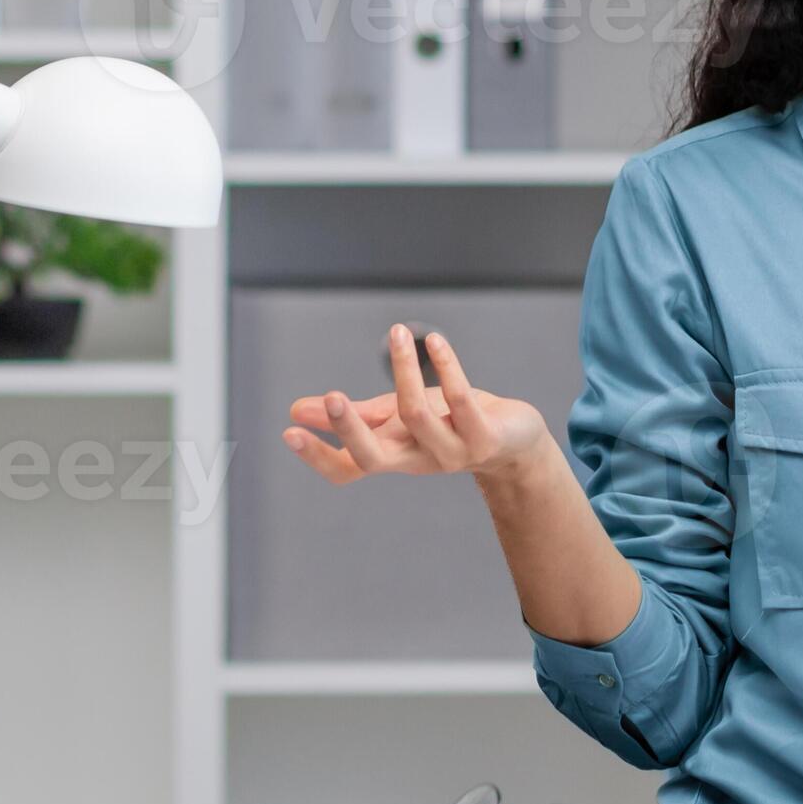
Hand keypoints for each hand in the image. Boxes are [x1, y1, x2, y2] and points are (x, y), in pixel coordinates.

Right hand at [281, 323, 552, 485]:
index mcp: (391, 456)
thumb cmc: (450, 424)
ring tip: (396, 334)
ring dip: (404, 372)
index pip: (346, 469)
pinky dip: (447, 366)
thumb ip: (356, 415)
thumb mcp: (398, 419)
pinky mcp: (484, 437)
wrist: (514, 441)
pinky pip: (460, 399)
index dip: (317, 455)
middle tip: (329, 397)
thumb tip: (296, 409)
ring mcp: (451, 452)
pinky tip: (435, 341)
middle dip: (350, 429)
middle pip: (373, 457)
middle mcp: (417, 459)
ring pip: (417, 415)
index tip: (288, 430)